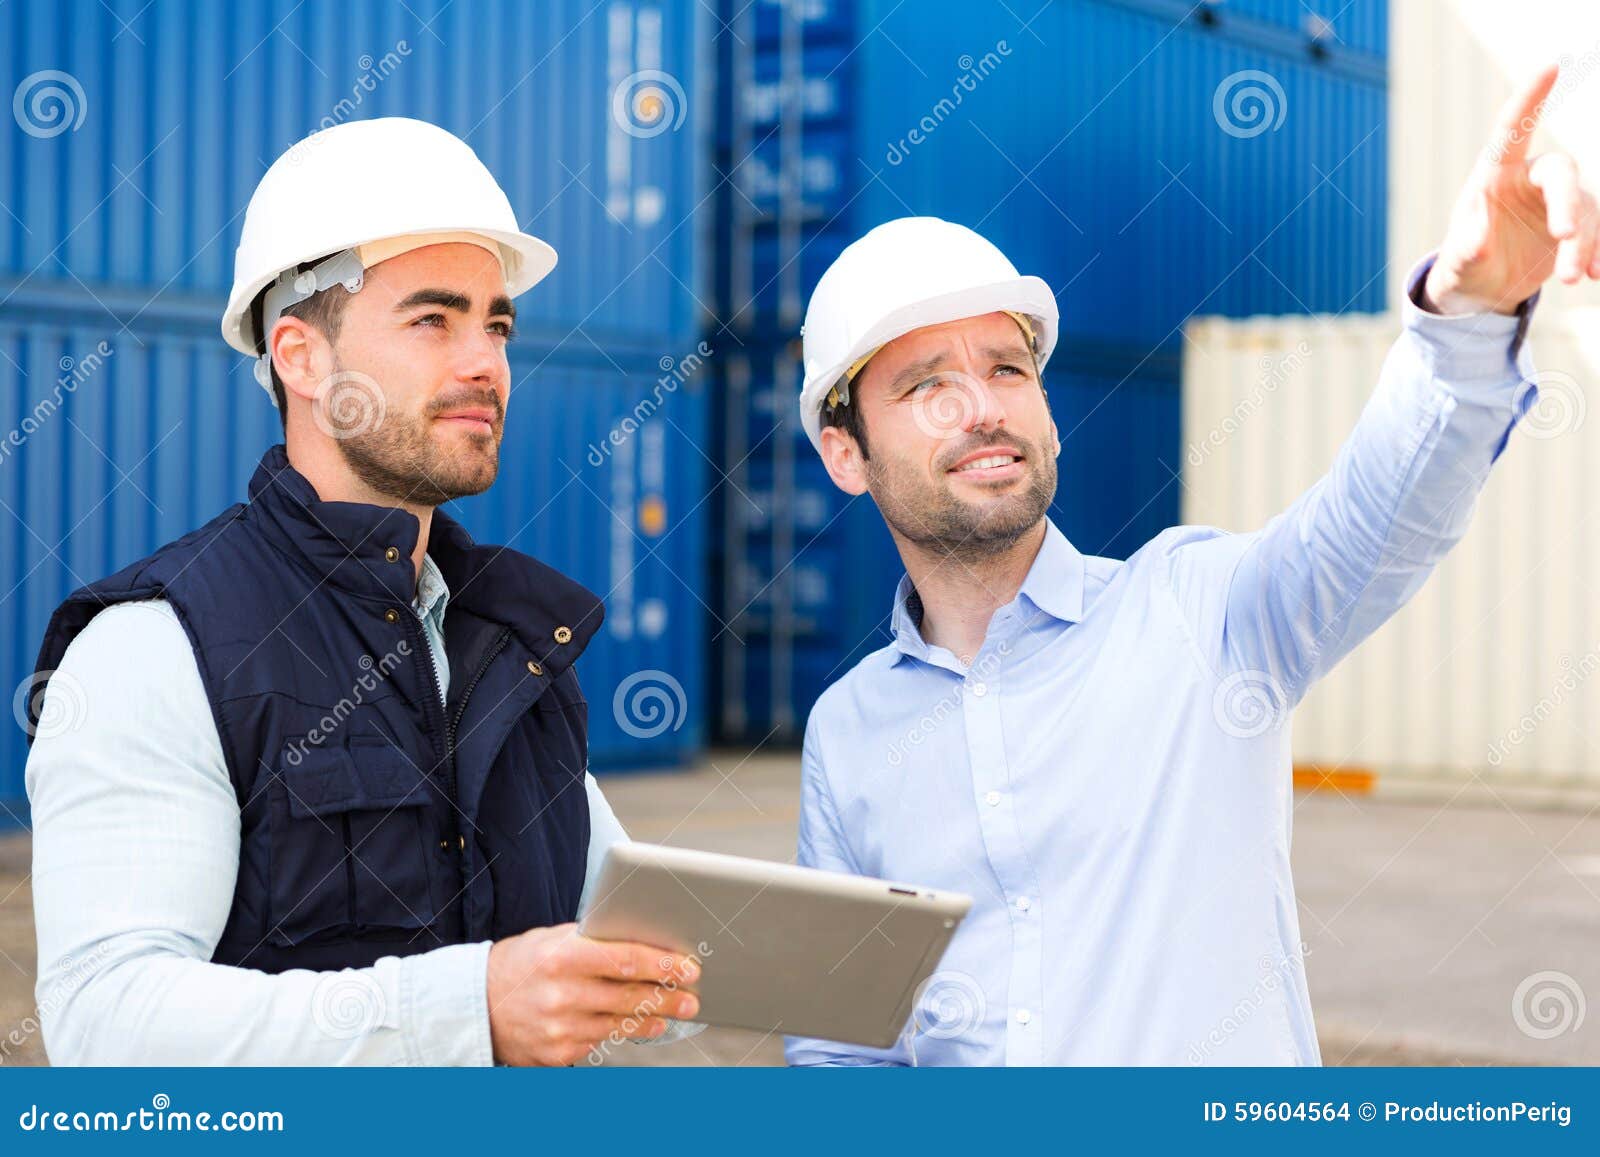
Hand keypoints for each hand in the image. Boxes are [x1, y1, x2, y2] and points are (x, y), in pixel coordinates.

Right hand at [486, 923, 700, 1065]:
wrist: (477, 1006)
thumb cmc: (521, 964)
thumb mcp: (552, 939)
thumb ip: (594, 939)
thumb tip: (644, 938)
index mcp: (561, 956)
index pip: (625, 959)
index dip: (662, 964)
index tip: (687, 967)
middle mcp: (561, 994)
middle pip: (629, 996)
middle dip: (668, 997)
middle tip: (691, 997)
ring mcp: (559, 1028)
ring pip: (620, 1023)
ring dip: (653, 1018)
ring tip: (672, 1012)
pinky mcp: (558, 1054)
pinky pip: (601, 1042)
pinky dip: (623, 1032)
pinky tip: (641, 1026)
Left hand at [1425, 64, 1599, 315]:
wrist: (1483, 290)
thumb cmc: (1465, 266)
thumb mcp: (1458, 263)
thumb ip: (1466, 248)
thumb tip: (1478, 233)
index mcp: (1494, 175)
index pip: (1511, 131)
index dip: (1530, 99)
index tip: (1549, 68)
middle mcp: (1529, 179)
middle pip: (1561, 174)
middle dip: (1567, 203)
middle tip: (1564, 235)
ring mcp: (1557, 200)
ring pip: (1584, 208)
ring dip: (1582, 243)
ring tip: (1569, 278)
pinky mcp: (1576, 223)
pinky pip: (1597, 230)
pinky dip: (1597, 253)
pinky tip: (1593, 275)